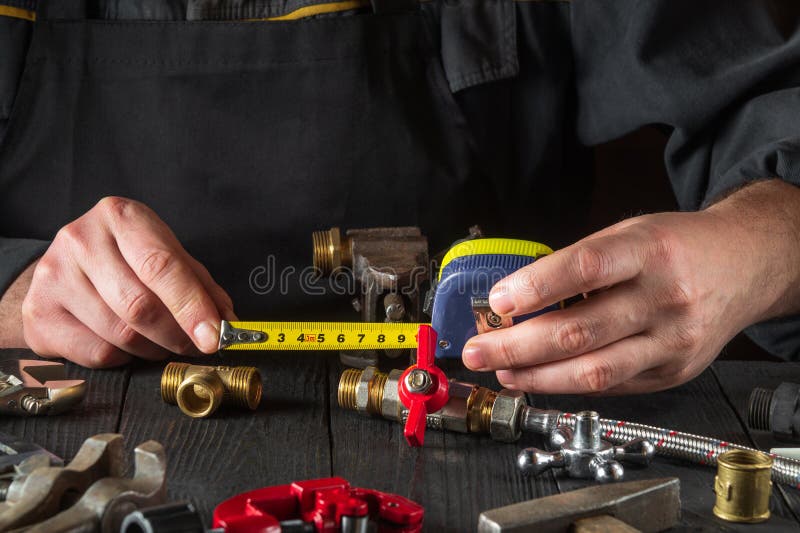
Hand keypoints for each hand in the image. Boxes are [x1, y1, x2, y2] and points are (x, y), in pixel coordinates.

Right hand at [19, 197, 234, 366]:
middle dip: (178, 334)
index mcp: (121, 216)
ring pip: (121, 335)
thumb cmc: (126, 260)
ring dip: (154, 349)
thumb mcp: (166, 254)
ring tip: (162, 343)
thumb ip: (200, 285)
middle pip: (140, 305)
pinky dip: (125, 359)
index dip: (192, 306)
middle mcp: (81, 240)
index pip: (161, 266)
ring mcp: (54, 277)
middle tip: (196, 345)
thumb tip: (227, 321)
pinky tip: (128, 346)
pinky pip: (97, 353)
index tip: (214, 335)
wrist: (63, 267)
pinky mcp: (39, 314)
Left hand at [462, 180, 799, 394]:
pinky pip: (612, 385)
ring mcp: (672, 340)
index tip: (497, 302)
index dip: (535, 287)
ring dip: (536, 376)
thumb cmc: (676, 246)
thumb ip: (576, 264)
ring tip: (502, 371)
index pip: (585, 268)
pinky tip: (541, 377)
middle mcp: (665, 297)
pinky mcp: (673, 371)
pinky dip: (569, 384)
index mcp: (649, 251)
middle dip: (517, 346)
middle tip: (478, 349)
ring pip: (593, 370)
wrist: (744, 265)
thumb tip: (515, 296)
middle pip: (579, 331)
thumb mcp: (628, 234)